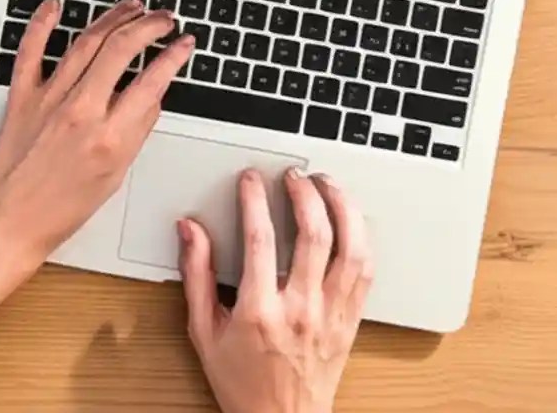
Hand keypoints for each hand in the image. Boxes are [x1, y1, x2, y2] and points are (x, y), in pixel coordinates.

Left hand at [0, 0, 194, 268]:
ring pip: (84, 42)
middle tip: (162, 18)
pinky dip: (41, 24)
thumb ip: (136, 132)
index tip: (183, 44)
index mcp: (109, 137)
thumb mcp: (115, 176)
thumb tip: (152, 97)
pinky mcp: (21, 97)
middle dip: (148, 25)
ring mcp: (48, 100)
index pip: (152, 81)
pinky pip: (30, 51)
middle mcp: (80, 112)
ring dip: (111, 18)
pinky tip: (54, 5)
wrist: (11, 221)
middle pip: (120, 49)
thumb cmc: (61, 209)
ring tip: (130, 6)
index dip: (174, 55)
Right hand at [179, 169, 373, 412]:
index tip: (250, 180)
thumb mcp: (203, 331)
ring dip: (342, 208)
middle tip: (294, 175)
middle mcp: (301, 309)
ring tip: (328, 185)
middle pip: (313, 235)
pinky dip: (360, 238)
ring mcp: (331, 314)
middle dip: (305, 193)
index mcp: (260, 312)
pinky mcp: (350, 319)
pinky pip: (365, 271)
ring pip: (351, 248)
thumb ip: (196, 275)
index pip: (260, 240)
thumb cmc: (241, 382)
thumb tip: (190, 231)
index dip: (254, 200)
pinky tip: (349, 220)